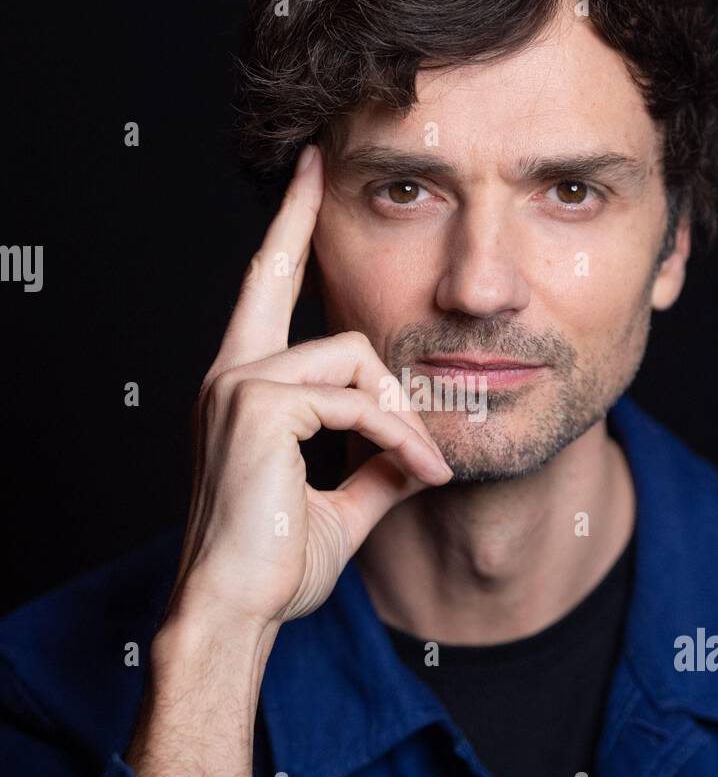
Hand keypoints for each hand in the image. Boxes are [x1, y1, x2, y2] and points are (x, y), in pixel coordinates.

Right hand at [162, 143, 451, 638]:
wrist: (236, 611)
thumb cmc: (275, 565)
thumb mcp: (343, 504)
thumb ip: (379, 465)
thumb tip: (425, 452)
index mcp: (244, 384)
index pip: (267, 280)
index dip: (292, 221)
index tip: (312, 165)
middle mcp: (232, 372)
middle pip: (326, 312)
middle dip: (366, 322)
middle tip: (419, 426)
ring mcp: (239, 383)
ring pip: (355, 356)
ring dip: (403, 416)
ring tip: (424, 469)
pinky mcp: (259, 406)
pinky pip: (357, 400)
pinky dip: (399, 437)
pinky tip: (420, 474)